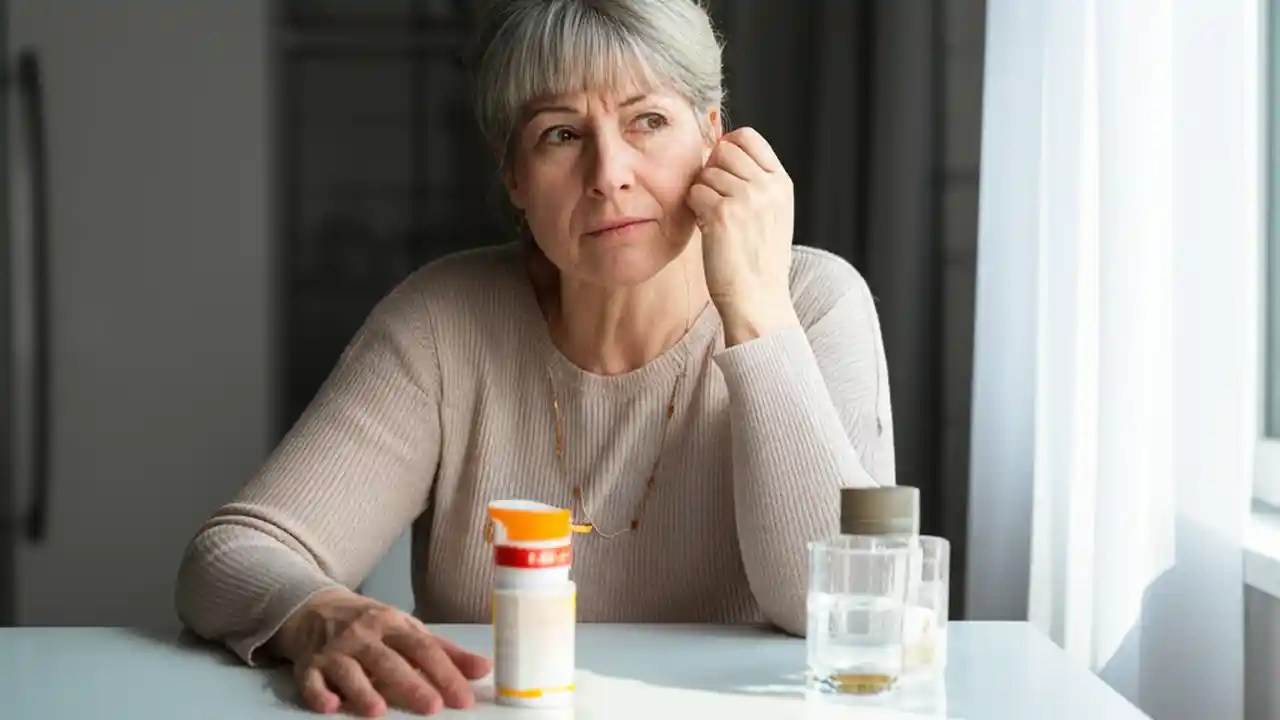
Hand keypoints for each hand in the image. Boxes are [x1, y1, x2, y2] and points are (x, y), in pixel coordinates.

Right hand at [270, 588, 491, 716]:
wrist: (315, 608)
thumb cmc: (371, 626)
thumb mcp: (407, 630)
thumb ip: (445, 652)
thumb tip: (484, 669)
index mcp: (393, 625)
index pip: (422, 648)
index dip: (444, 672)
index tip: (463, 698)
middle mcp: (364, 636)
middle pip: (388, 661)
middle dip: (410, 684)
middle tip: (432, 706)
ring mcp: (334, 651)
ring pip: (349, 671)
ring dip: (362, 690)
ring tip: (377, 711)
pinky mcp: (308, 666)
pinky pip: (310, 681)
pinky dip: (318, 694)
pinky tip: (329, 706)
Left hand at [687, 127, 798, 345]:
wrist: (758, 298)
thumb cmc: (759, 261)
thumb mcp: (773, 214)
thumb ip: (756, 183)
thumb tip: (721, 151)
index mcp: (781, 183)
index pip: (748, 137)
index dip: (727, 146)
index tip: (722, 169)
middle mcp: (767, 186)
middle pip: (723, 150)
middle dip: (712, 171)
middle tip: (715, 199)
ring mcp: (746, 198)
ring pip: (706, 173)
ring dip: (703, 194)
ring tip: (715, 220)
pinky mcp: (723, 213)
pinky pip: (694, 193)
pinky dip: (695, 210)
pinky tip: (707, 229)